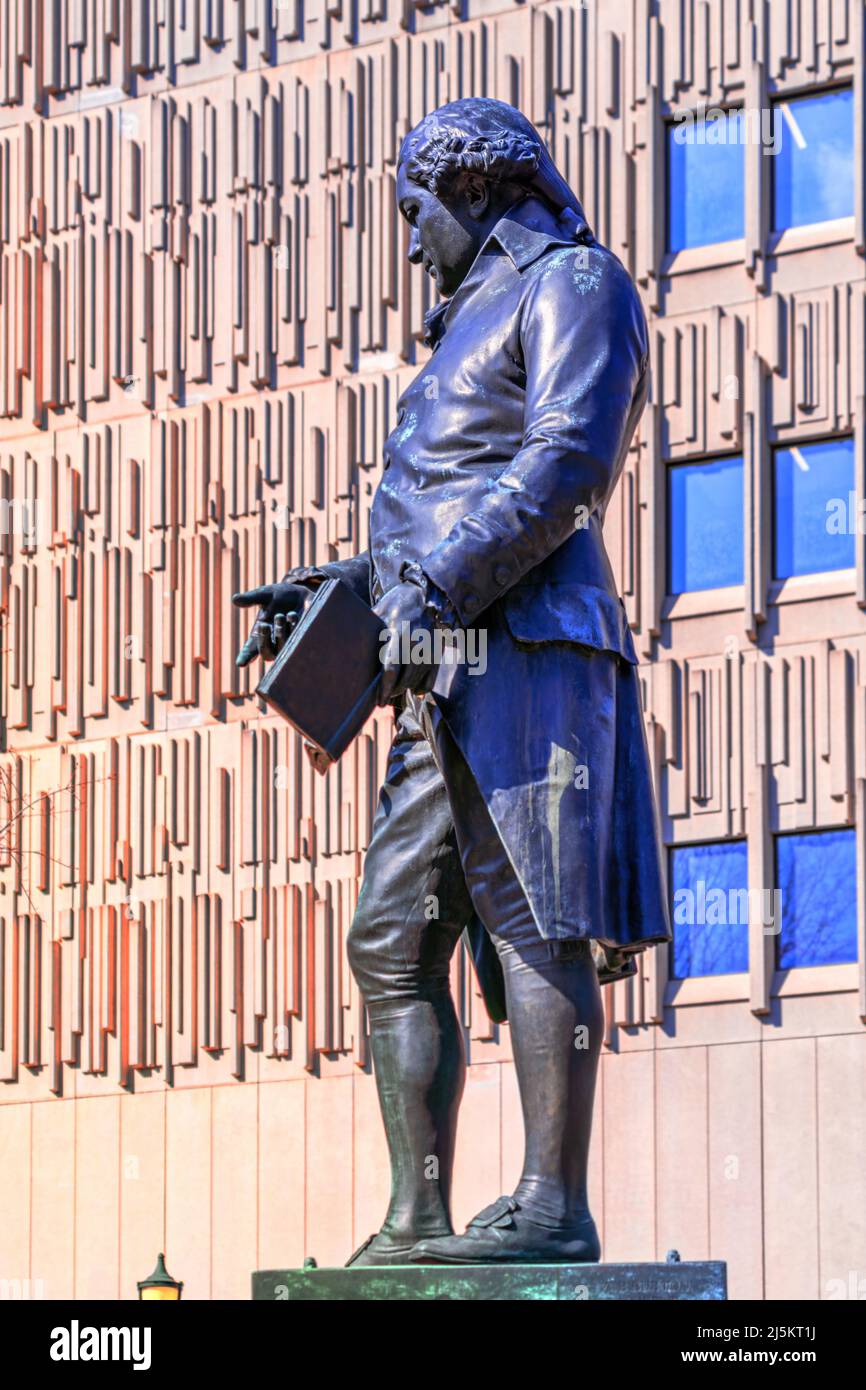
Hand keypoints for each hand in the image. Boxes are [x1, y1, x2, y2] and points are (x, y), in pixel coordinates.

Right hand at [232, 574, 316, 667]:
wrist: (302, 594)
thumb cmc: (280, 596)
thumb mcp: (265, 595)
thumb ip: (251, 598)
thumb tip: (234, 600)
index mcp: (260, 635)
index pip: (250, 650)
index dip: (245, 657)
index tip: (240, 663)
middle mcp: (273, 643)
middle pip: (266, 654)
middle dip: (264, 640)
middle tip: (263, 625)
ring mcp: (289, 644)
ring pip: (283, 648)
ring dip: (280, 631)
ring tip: (280, 615)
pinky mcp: (304, 640)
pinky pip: (298, 640)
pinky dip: (293, 626)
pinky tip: (293, 615)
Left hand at [373, 582, 438, 703]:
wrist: (423, 594)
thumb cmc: (394, 605)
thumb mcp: (378, 614)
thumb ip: (367, 633)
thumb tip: (347, 650)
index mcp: (398, 633)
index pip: (391, 668)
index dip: (385, 688)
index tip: (380, 701)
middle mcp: (416, 643)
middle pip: (404, 678)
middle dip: (394, 691)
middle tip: (384, 698)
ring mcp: (428, 648)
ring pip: (416, 679)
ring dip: (405, 688)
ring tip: (395, 692)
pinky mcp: (437, 652)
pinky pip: (431, 677)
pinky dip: (422, 687)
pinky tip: (414, 690)